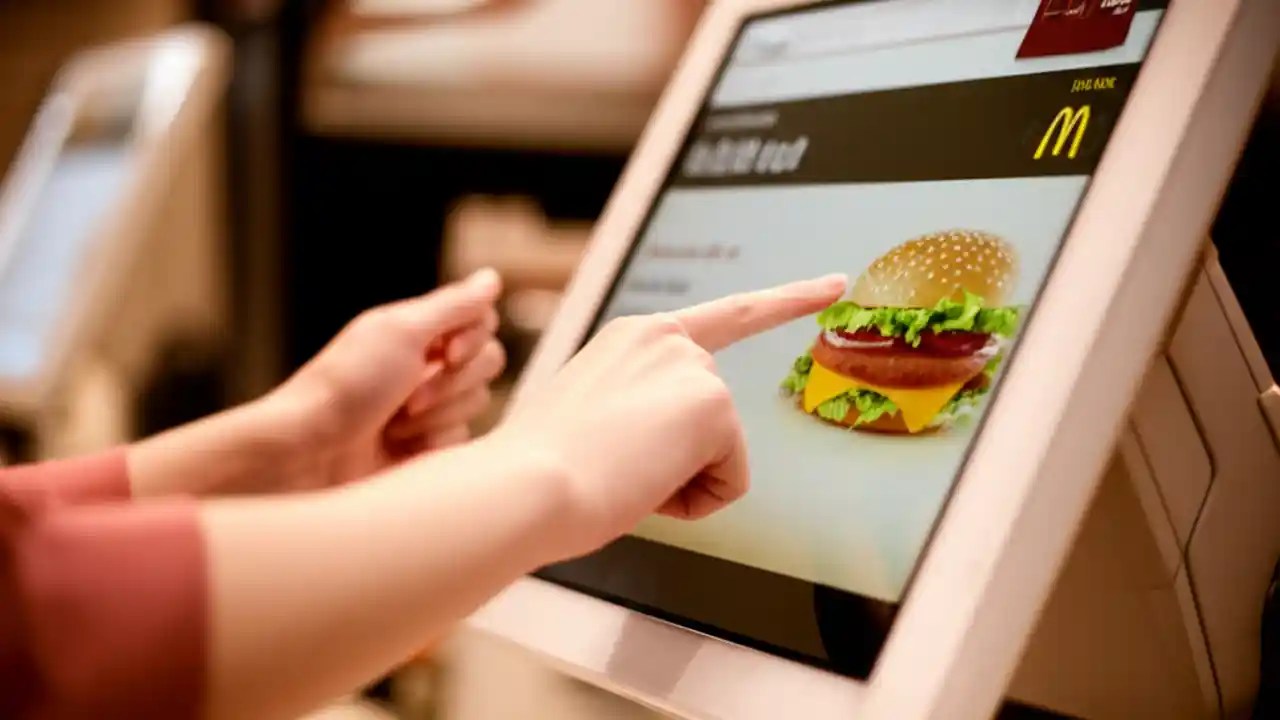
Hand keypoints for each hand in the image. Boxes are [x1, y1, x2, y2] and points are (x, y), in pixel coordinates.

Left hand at [272, 269, 506, 487]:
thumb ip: (455, 304)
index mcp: (418, 330)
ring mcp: (430, 406)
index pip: (482, 320)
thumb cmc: (348, 386)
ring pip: (477, 403)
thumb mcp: (402, 332)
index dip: (473, 338)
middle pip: (488, 362)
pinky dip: (432, 445)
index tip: (446, 352)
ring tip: (394, 426)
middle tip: (408, 398)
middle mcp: (428, 364)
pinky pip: (462, 441)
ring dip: (437, 416)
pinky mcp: (428, 445)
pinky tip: (398, 449)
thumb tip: (492, 276)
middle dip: (451, 384)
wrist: (311, 455)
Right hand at [494, 274, 845, 558]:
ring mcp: (694, 368)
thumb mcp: (591, 417)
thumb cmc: (541, 468)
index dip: (787, 301)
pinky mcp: (713, 405)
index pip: (728, 314)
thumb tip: (657, 451)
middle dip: (681, 462)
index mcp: (635, 337)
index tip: (834, 285)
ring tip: (621, 473)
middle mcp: (668, 339)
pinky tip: (643, 485)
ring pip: (719, 453)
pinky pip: (730, 481)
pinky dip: (694, 501)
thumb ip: (639, 409)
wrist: (528, 484)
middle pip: (716, 421)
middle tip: (615, 468)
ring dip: (678, 481)